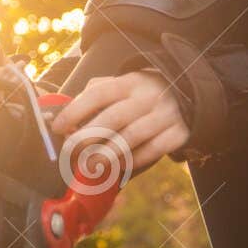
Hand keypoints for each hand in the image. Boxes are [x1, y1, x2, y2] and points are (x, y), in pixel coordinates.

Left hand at [49, 70, 191, 173]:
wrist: (190, 94)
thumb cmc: (145, 94)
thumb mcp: (125, 83)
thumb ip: (98, 93)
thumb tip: (67, 114)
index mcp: (131, 81)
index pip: (98, 93)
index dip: (75, 111)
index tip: (57, 127)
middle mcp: (149, 96)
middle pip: (113, 118)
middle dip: (87, 137)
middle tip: (70, 152)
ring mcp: (166, 114)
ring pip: (132, 137)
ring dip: (108, 154)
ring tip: (91, 165)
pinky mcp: (179, 132)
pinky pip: (154, 150)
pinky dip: (135, 160)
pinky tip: (120, 166)